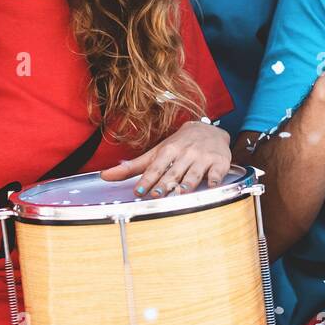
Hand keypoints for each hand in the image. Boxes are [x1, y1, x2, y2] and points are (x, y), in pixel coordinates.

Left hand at [100, 120, 230, 197]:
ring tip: (179, 194)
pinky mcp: (220, 163)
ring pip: (194, 173)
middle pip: (173, 171)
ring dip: (187, 184)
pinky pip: (217, 173)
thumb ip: (132, 166)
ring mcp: (203, 157)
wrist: (210, 129)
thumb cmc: (179, 145)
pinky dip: (214, 180)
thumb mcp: (156, 152)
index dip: (147, 179)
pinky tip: (212, 186)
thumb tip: (104, 176)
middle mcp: (185, 153)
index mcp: (168, 150)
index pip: (156, 167)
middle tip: (156, 195)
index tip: (138, 191)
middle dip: (165, 183)